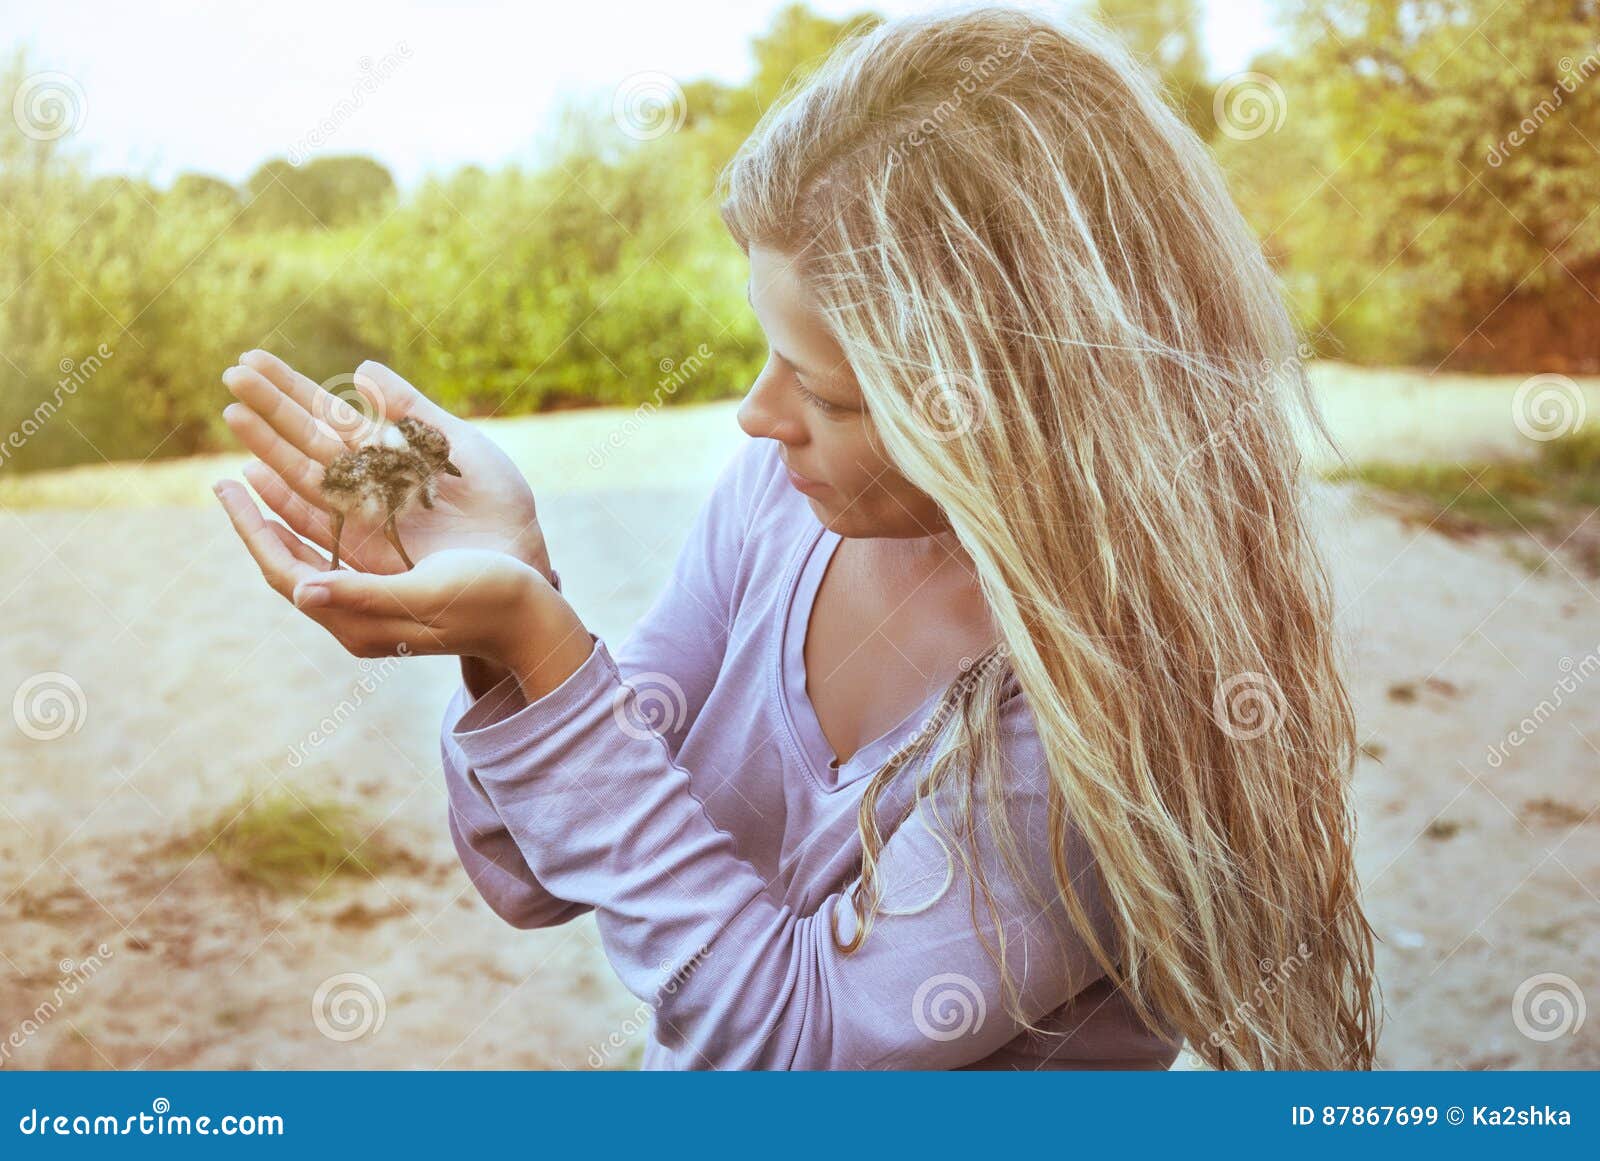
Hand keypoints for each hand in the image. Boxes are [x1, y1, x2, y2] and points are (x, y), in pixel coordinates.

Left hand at [211, 481, 593, 697]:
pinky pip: (344, 543)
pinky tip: (322, 483)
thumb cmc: (489, 604)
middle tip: (226, 473)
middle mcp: (357, 610)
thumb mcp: (426, 597)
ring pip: (315, 547)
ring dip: (287, 505)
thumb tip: (303, 589)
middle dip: (258, 513)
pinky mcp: (395, 579)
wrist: (533, 620)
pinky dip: (325, 509)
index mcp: (358, 620)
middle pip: (292, 556)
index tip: (226, 483)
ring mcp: (374, 596)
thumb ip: (364, 595)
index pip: (287, 572)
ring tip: (258, 465)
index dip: (253, 529)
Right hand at [219, 349, 550, 577]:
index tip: (253, 359)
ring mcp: (362, 516)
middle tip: (231, 373)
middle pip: (308, 440)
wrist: (522, 559)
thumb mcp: (458, 445)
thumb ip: (411, 409)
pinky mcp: (365, 550)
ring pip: (304, 475)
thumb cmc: (499, 505)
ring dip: (268, 446)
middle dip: (271, 408)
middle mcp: (366, 483)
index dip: (291, 387)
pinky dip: (284, 501)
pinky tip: (254, 476)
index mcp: (387, 452)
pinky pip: (315, 523)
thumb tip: (360, 367)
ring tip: (235, 412)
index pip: (329, 413)